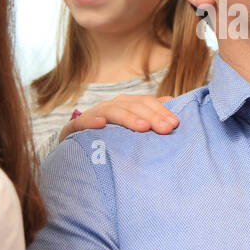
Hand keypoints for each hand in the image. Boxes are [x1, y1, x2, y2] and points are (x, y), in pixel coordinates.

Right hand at [58, 94, 179, 142]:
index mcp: (124, 105)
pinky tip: (101, 124)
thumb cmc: (109, 138)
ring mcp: (92, 116)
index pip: (145, 102)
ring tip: (142, 127)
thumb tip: (170, 101)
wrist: (75, 148)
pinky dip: (91, 121)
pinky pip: (81, 123)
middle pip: (132, 106)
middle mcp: (109, 107)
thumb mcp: (130, 127)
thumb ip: (149, 114)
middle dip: (150, 116)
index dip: (160, 111)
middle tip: (165, 129)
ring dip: (127, 118)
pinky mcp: (74, 128)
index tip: (174, 124)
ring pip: (111, 112)